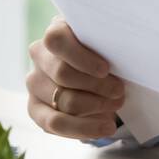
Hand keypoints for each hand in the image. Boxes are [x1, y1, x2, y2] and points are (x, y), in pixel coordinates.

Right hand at [26, 15, 126, 140]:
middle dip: (97, 86)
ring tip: (116, 105)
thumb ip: (108, 44)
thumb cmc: (104, 52)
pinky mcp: (35, 108)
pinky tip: (105, 127)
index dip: (81, 57)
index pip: (57, 40)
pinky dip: (84, 128)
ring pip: (63, 101)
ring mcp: (34, 82)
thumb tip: (123, 54)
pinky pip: (55, 124)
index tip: (106, 69)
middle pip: (63, 74)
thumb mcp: (107, 42)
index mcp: (56, 31)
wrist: (97, 70)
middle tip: (119, 91)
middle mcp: (39, 55)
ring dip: (95, 107)